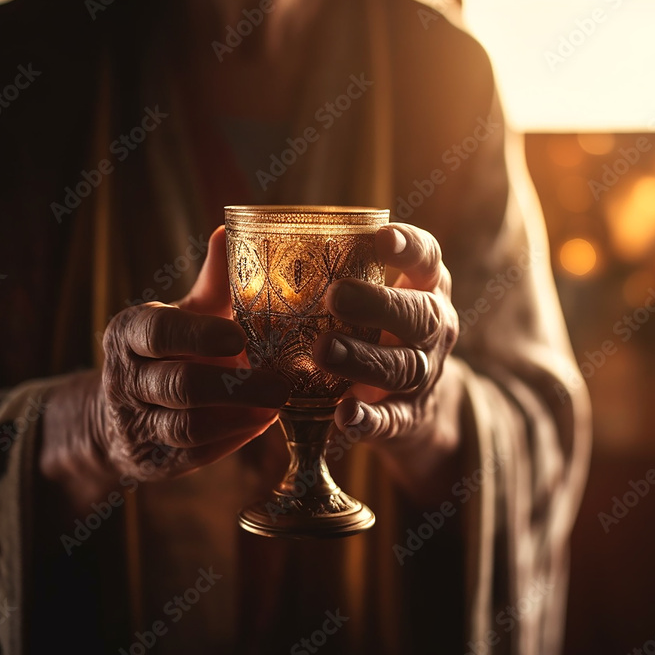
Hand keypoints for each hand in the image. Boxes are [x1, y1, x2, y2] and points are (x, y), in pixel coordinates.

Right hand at [96, 227, 288, 480]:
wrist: (124, 414)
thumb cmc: (171, 349)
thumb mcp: (186, 313)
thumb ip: (213, 282)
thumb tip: (231, 230)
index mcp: (129, 332)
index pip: (156, 333)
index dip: (197, 336)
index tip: (238, 337)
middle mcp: (125, 379)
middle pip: (178, 386)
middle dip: (235, 387)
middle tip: (282, 383)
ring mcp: (137, 425)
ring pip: (187, 427)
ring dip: (239, 416)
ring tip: (279, 404)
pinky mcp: (154, 460)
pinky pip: (197, 454)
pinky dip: (234, 439)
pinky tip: (263, 423)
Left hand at [313, 223, 461, 495]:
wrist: (405, 406)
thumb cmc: (363, 331)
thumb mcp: (352, 296)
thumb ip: (303, 269)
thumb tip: (222, 235)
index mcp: (423, 286)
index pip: (426, 257)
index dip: (408, 245)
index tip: (380, 236)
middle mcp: (432, 327)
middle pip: (418, 313)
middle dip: (378, 305)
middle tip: (334, 297)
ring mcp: (424, 374)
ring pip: (403, 366)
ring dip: (363, 359)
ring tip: (322, 351)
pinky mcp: (409, 417)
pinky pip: (393, 419)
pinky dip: (369, 419)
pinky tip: (344, 414)